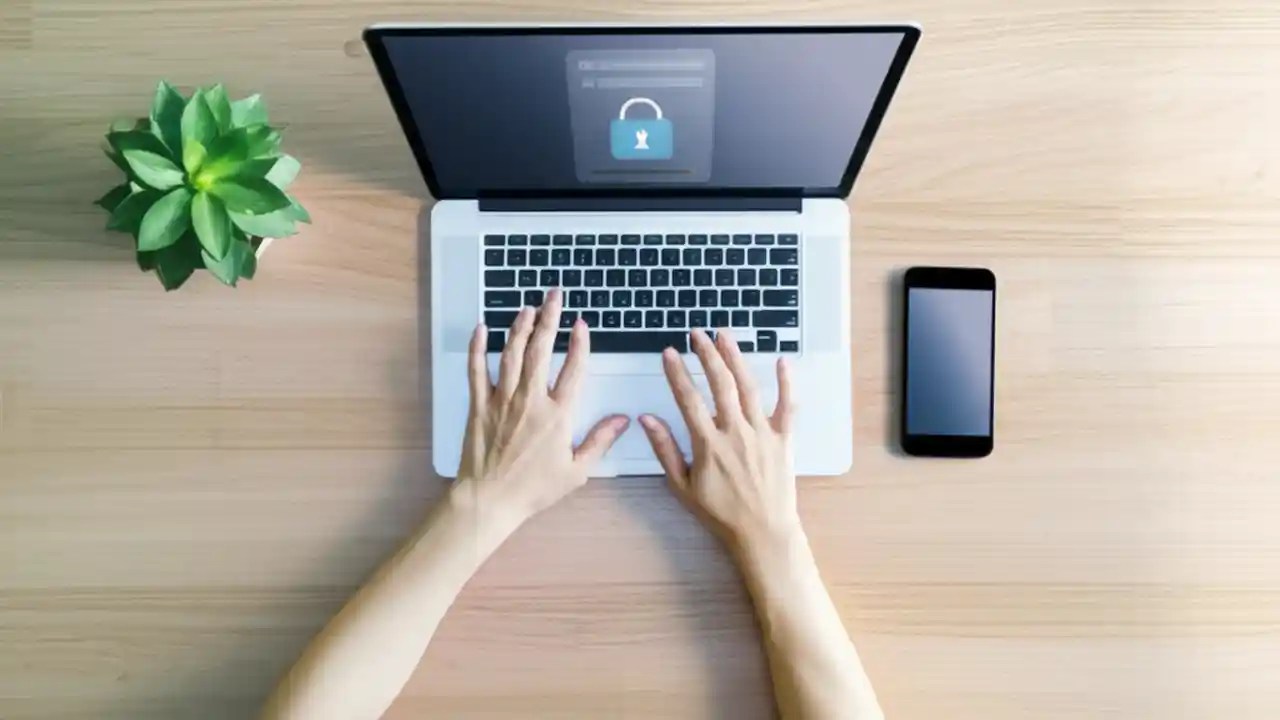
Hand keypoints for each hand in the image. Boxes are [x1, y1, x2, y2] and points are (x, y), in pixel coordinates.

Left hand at [457, 289, 628, 520]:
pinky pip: (477, 369)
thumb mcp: (577, 470)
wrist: (490, 499)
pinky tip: (482, 329)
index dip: (579, 343)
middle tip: (554, 296)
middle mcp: (530, 400)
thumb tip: (622, 420)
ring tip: (528, 307)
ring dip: (520, 327)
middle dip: (549, 319)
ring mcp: (502, 400)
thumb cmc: (533, 489)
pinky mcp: (479, 405)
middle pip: (541, 350)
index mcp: (558, 415)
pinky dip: (478, 347)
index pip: (573, 369)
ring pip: (511, 353)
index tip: (581, 324)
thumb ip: (600, 440)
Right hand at [639, 328, 798, 551]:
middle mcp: (736, 432)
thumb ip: (665, 450)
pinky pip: (788, 406)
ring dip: (736, 359)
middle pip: (720, 384)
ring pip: (748, 387)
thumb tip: (647, 420)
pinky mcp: (784, 440)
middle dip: (706, 355)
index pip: (688, 399)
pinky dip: (787, 383)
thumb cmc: (721, 514)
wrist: (763, 533)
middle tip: (696, 334)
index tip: (668, 352)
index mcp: (709, 444)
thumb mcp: (683, 486)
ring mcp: (763, 434)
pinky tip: (782, 361)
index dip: (677, 373)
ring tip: (724, 337)